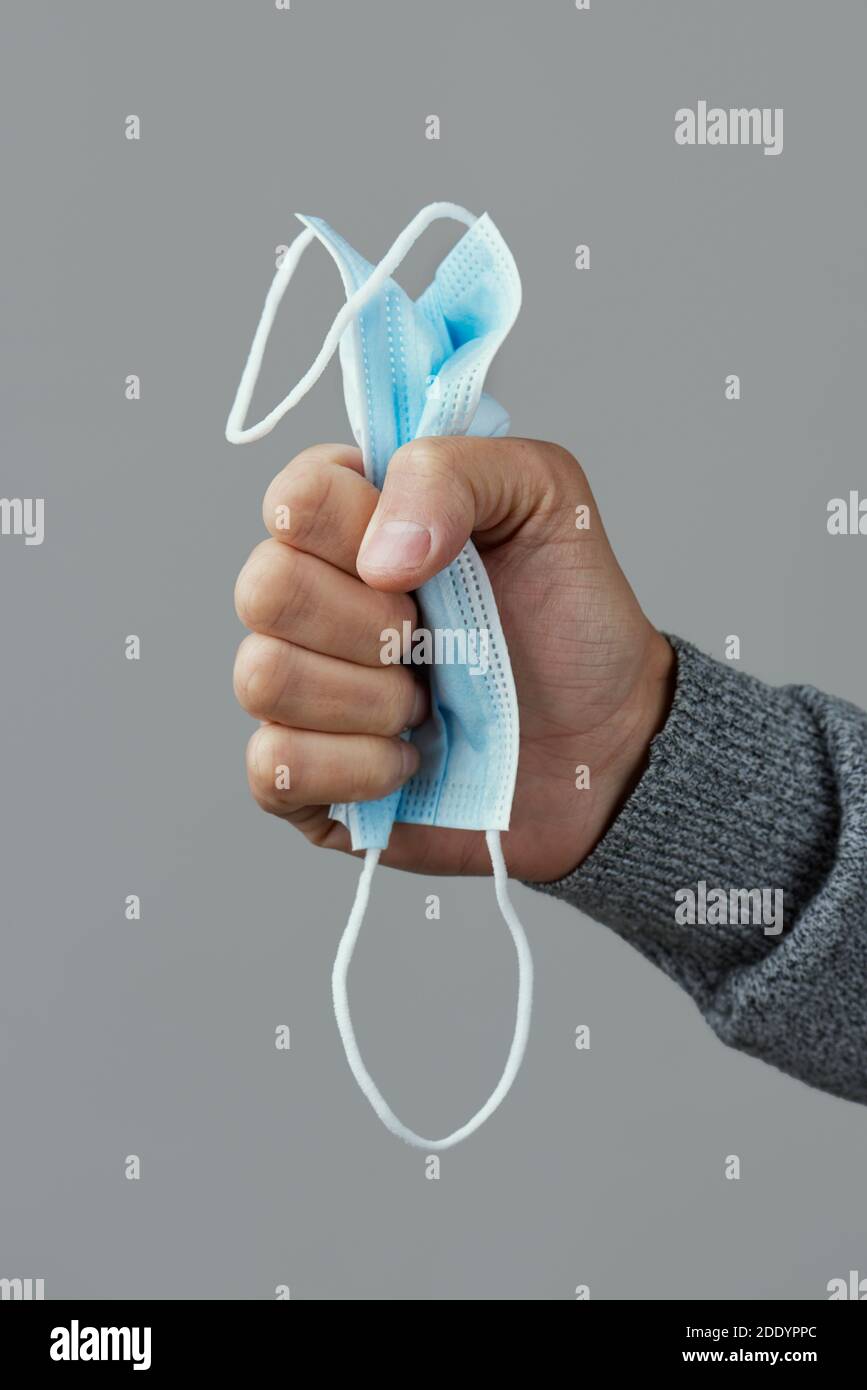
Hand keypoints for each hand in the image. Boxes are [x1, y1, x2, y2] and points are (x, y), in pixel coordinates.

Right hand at [233, 437, 674, 881]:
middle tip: (433, 639)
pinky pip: (276, 768)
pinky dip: (357, 767)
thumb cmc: (572, 618)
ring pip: (263, 678)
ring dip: (369, 698)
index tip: (428, 560)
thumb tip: (378, 555)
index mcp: (352, 522)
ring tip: (429, 704)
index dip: (355, 529)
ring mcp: (300, 694)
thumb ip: (456, 470)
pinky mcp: (305, 780)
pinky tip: (410, 760)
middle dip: (369, 624)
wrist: (608, 741)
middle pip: (263, 589)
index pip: (293, 498)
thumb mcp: (544, 499)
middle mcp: (309, 602)